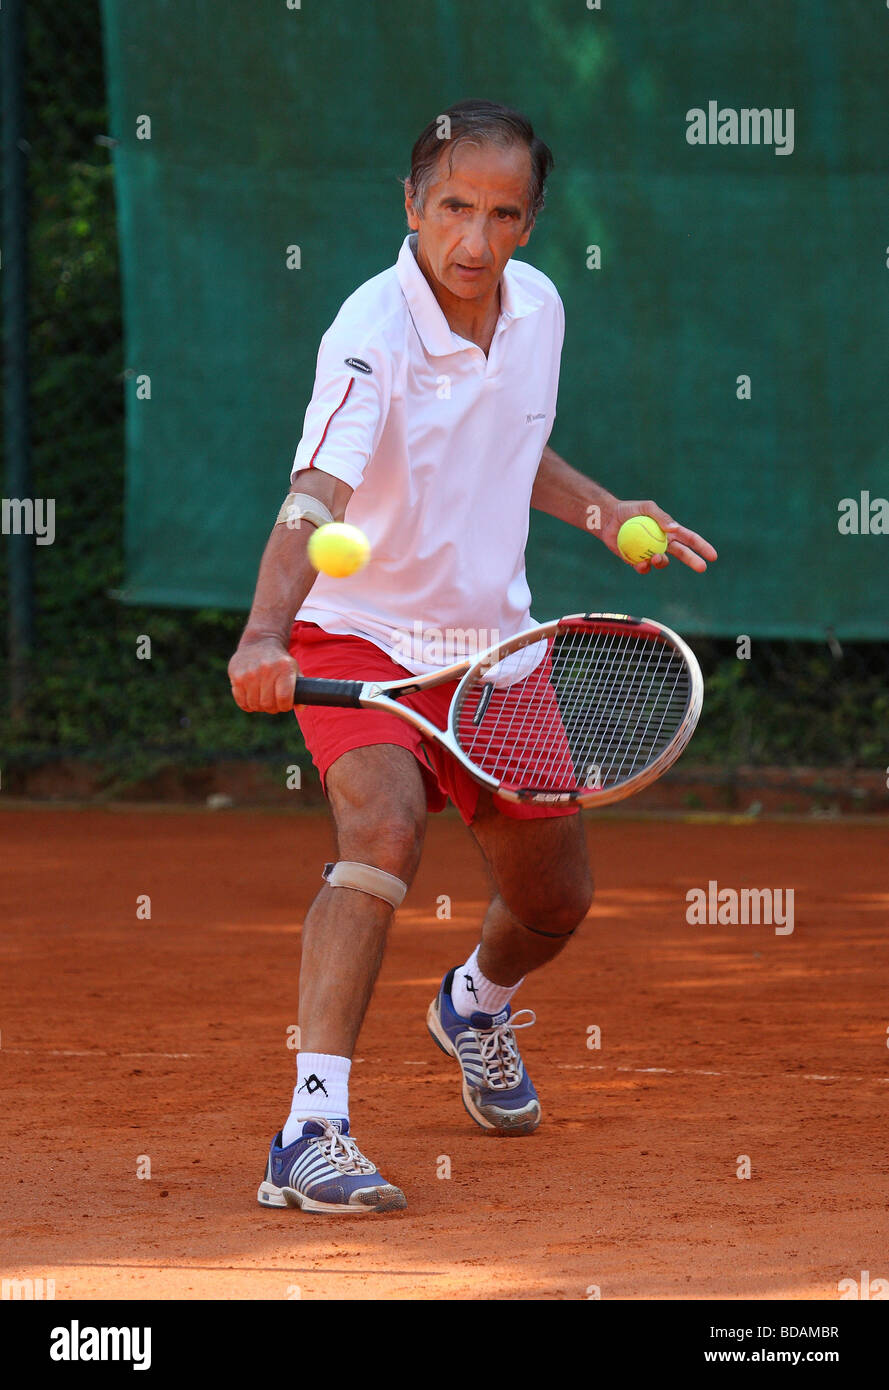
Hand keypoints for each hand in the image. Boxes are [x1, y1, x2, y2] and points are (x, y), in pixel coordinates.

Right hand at [228, 636, 297, 712]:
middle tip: (273, 703)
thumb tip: (300, 708)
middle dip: (272, 708)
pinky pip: (241, 701)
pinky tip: (252, 698)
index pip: (284, 698)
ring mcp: (249, 673)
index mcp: (284, 668)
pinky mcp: (236, 677)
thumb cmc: (279, 661)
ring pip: (254, 704)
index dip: (285, 706)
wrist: (259, 642)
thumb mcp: (293, 670)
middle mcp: (266, 670)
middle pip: (268, 704)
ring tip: (263, 699)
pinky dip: (247, 704)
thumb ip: (300, 690)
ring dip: (259, 706)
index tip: (285, 704)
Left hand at [600, 499, 717, 574]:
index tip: (713, 556)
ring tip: (656, 558)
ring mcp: (650, 553)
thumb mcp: (647, 508)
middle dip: (694, 561)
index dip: (702, 547)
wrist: (608, 518)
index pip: (690, 539)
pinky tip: (642, 563)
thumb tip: (675, 529)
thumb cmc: (629, 510)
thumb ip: (661, 516)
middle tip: (702, 568)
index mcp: (669, 531)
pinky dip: (644, 567)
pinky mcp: (635, 560)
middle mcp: (662, 543)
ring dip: (662, 563)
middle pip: (682, 554)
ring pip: (662, 563)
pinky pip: (644, 568)